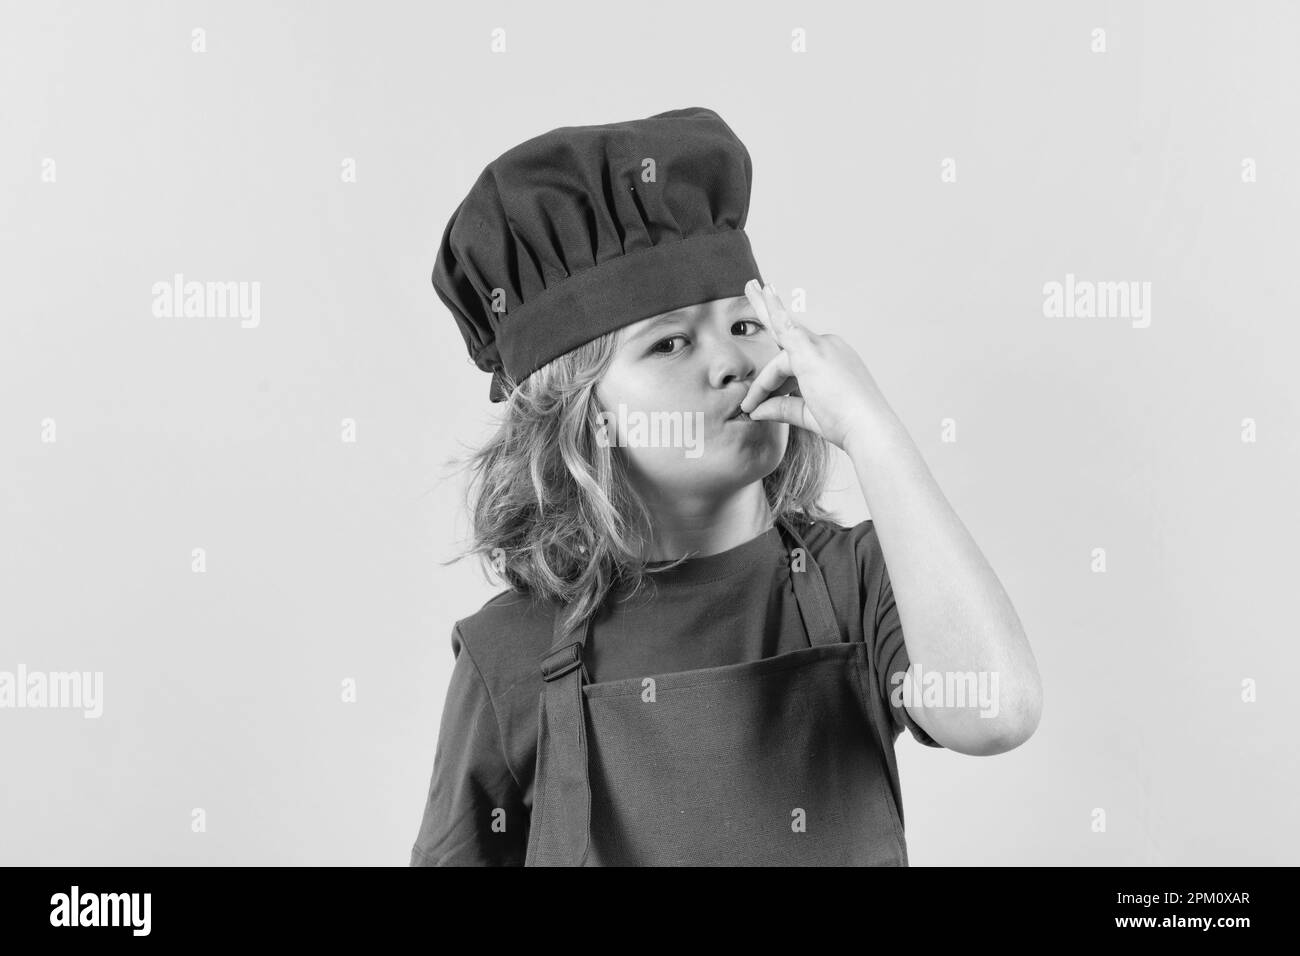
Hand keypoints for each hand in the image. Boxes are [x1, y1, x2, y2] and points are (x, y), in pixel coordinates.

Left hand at [740, 279, 898, 454]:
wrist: (868, 428)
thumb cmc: (846, 425)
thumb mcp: (808, 414)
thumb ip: (781, 408)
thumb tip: (755, 410)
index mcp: (832, 360)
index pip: (791, 365)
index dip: (768, 386)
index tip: (751, 407)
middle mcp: (829, 347)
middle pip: (791, 330)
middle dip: (772, 310)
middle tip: (757, 287)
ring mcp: (822, 347)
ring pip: (782, 332)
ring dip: (764, 309)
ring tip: (751, 285)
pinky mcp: (812, 352)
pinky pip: (787, 326)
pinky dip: (775, 309)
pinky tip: (765, 291)